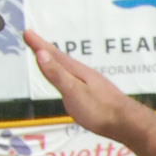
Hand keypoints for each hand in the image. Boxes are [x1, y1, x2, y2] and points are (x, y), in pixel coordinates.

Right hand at [25, 35, 155, 149]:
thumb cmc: (99, 110)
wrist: (129, 124)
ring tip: (48, 56)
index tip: (26, 32)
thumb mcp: (73, 92)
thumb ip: (57, 74)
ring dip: (56, 60)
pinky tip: (71, 80)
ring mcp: (92, 83)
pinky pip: (76, 78)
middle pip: (61, 59)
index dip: (38, 44)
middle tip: (33, 39)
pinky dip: (67, 73)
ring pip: (69, 68)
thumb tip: (40, 53)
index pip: (53, 55)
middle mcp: (84, 74)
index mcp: (76, 72)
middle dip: (45, 49)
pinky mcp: (97, 94)